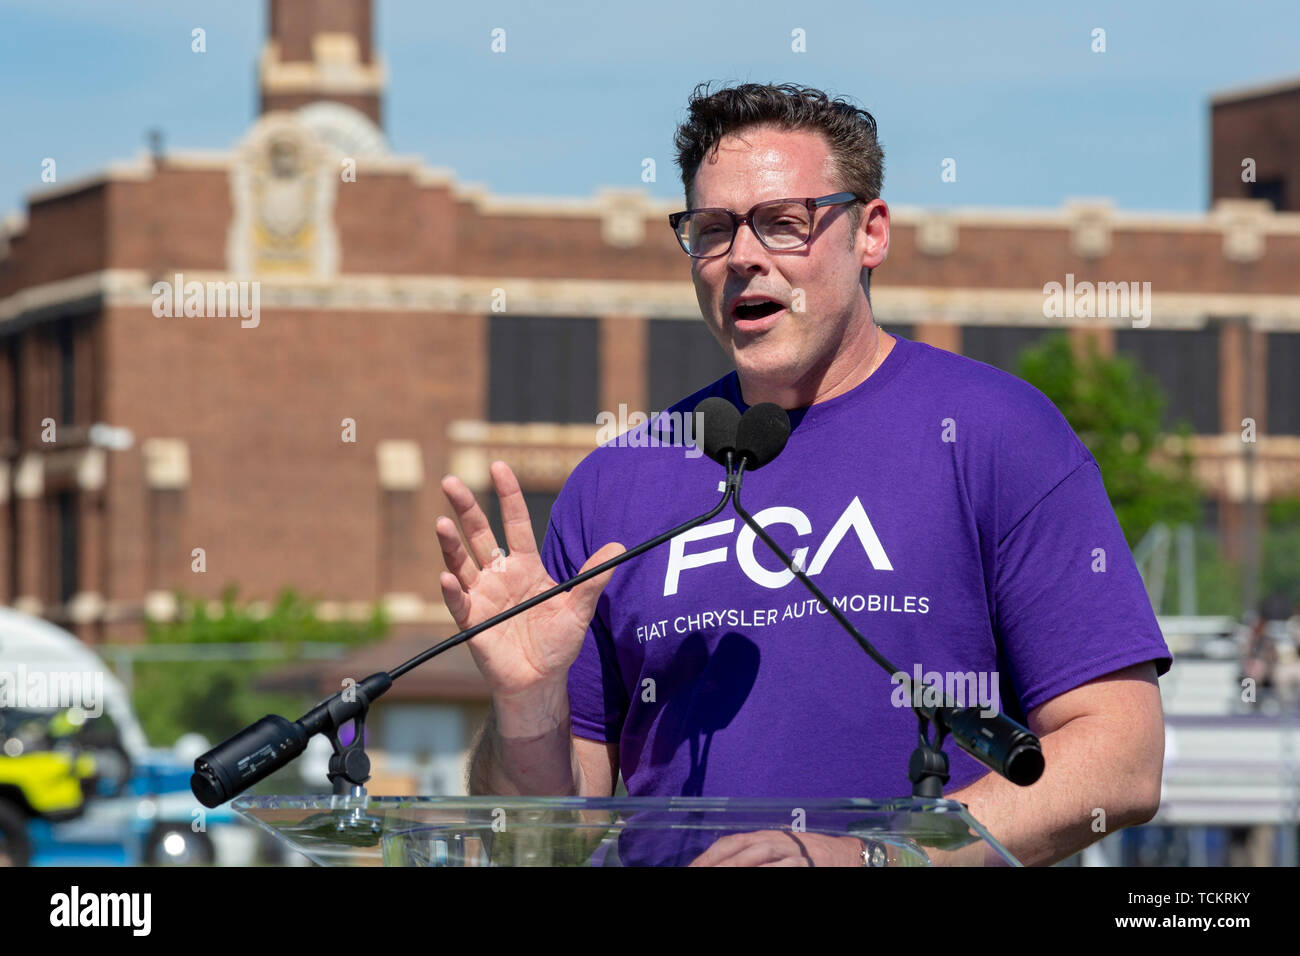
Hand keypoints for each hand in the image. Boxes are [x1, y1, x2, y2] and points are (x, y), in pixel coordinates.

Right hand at [437, 460, 623, 699]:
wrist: (541, 682)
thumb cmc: (558, 644)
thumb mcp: (580, 608)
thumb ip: (593, 578)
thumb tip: (618, 546)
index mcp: (526, 566)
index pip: (514, 522)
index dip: (508, 495)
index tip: (499, 467)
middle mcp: (499, 575)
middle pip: (478, 533)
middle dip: (465, 507)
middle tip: (450, 482)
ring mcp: (482, 596)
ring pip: (460, 563)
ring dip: (450, 544)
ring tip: (441, 523)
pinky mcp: (471, 621)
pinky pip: (458, 602)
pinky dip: (450, 590)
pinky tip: (446, 577)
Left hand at [687, 830, 864, 866]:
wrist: (844, 856)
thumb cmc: (806, 857)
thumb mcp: (776, 851)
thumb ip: (753, 855)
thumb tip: (722, 861)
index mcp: (763, 836)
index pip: (728, 843)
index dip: (707, 857)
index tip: (691, 868)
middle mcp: (773, 840)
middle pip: (738, 849)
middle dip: (716, 862)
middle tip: (697, 872)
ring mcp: (789, 852)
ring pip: (758, 856)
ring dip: (737, 864)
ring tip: (720, 873)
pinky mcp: (804, 864)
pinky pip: (784, 867)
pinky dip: (769, 870)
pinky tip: (756, 873)